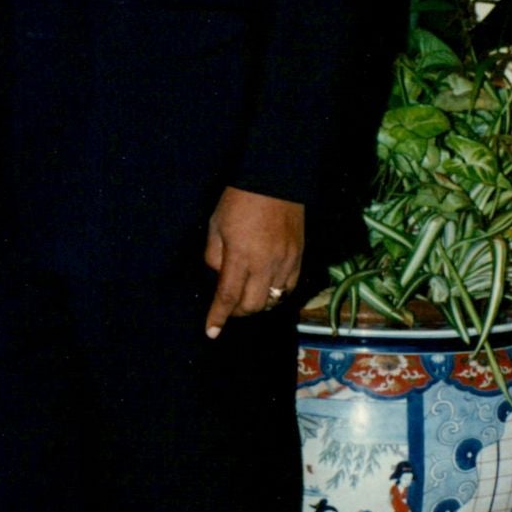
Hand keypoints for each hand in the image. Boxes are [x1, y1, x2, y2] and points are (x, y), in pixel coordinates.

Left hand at [203, 187, 303, 338]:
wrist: (275, 178)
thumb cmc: (239, 200)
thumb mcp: (216, 225)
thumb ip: (214, 256)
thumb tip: (219, 278)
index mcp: (240, 255)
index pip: (227, 297)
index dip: (218, 317)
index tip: (211, 332)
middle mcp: (265, 263)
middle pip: (252, 305)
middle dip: (237, 312)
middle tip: (228, 306)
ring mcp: (286, 261)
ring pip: (273, 300)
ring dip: (257, 303)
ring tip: (247, 295)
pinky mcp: (299, 256)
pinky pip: (289, 287)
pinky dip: (276, 293)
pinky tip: (267, 287)